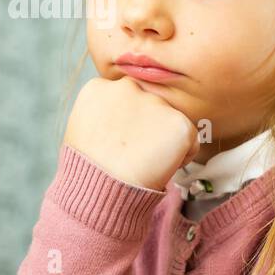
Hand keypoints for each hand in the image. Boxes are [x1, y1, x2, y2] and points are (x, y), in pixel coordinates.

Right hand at [63, 76, 199, 189]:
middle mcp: (129, 87)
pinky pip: (191, 138)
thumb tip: (123, 117)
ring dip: (165, 139)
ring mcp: (155, 102)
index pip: (126, 98)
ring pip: (171, 120)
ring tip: (145, 160)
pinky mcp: (179, 121)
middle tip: (135, 153)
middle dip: (149, 126)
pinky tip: (160, 166)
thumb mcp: (83, 128)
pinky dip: (183, 154)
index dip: (128, 123)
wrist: (102, 188)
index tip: (120, 141)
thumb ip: (105, 113)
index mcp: (101, 87)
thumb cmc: (89, 168)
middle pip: (150, 105)